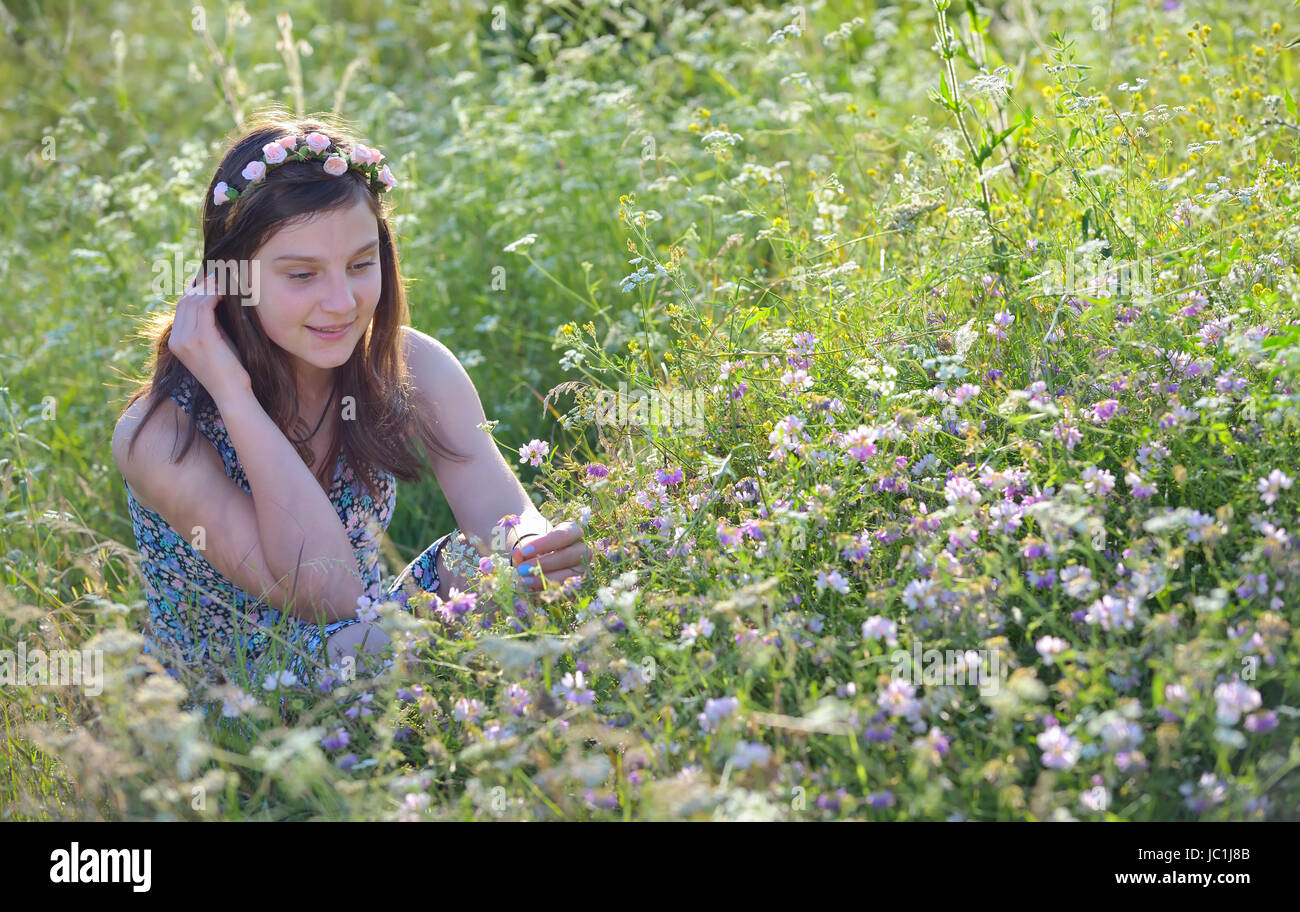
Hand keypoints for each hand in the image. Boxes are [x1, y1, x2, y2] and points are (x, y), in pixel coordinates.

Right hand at [167, 270, 250, 401]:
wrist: (232, 394)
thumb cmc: (229, 371)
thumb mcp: (215, 343)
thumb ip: (211, 324)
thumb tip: (217, 298)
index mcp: (176, 342)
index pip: (182, 306)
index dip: (196, 290)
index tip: (212, 280)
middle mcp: (177, 339)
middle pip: (185, 300)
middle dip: (203, 285)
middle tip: (220, 275)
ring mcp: (187, 339)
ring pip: (194, 300)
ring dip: (211, 288)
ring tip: (226, 282)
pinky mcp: (201, 338)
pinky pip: (205, 306)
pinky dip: (216, 295)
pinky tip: (227, 292)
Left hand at [510, 520, 590, 590]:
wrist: (547, 556)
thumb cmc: (540, 546)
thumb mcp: (532, 543)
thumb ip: (525, 549)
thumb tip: (518, 555)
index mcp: (574, 532)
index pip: (562, 536)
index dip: (543, 544)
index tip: (524, 551)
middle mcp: (583, 549)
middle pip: (566, 556)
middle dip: (543, 564)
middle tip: (521, 569)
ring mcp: (583, 567)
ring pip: (566, 575)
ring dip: (543, 579)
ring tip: (523, 581)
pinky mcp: (577, 583)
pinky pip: (562, 588)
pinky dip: (544, 588)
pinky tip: (529, 588)